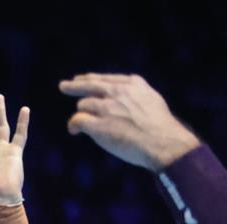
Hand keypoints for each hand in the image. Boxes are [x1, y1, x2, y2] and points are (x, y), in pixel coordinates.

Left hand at [61, 73, 200, 171]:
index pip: (107, 79)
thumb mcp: (152, 100)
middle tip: (64, 86)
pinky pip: (78, 120)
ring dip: (82, 113)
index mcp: (133, 85)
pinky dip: (74, 125)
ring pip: (83, 104)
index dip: (92, 79)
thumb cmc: (161, 127)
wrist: (163, 142)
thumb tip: (128, 96)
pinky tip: (74, 130)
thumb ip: (137, 94)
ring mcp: (107, 107)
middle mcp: (118, 92)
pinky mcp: (98, 125)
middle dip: (75, 85)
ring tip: (83, 124)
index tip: (81, 79)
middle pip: (90, 85)